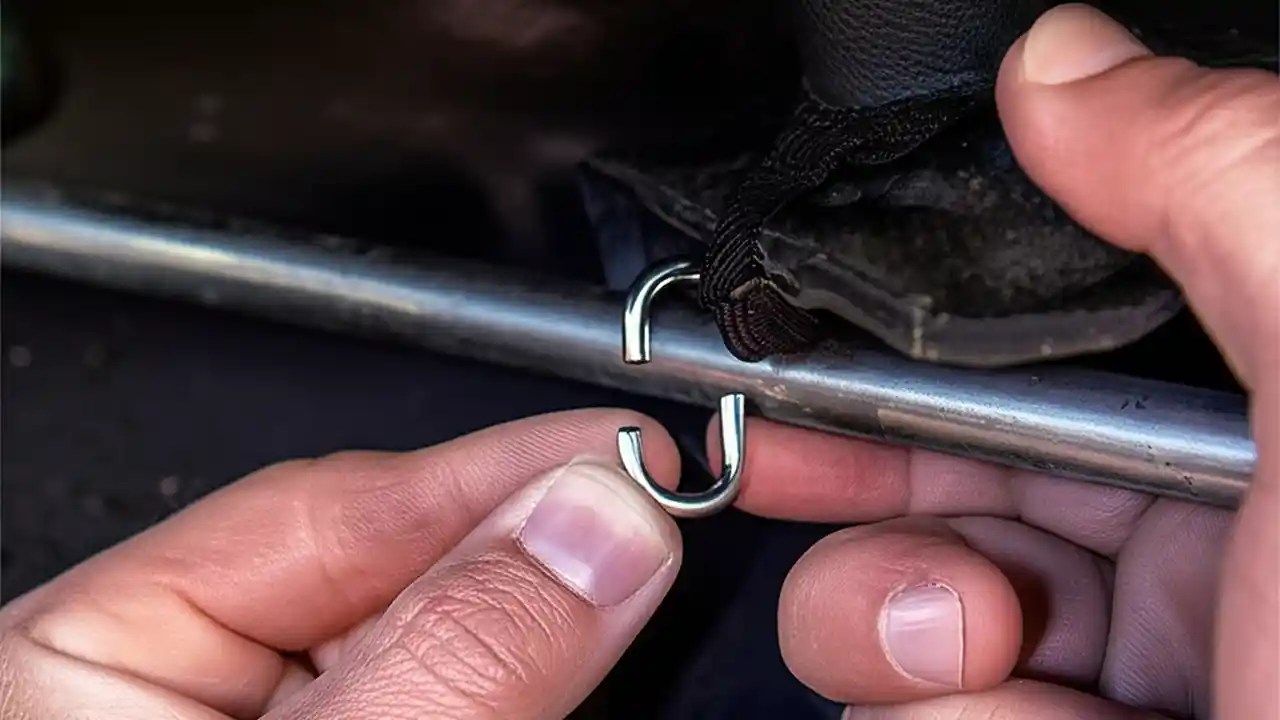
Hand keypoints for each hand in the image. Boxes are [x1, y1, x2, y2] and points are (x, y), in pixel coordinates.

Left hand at [0, 410, 683, 717]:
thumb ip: (447, 661)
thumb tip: (596, 528)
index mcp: (101, 655)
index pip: (337, 502)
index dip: (505, 465)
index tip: (637, 454)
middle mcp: (184, 686)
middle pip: (397, 560)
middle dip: (539, 531)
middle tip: (664, 511)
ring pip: (442, 633)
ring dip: (548, 606)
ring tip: (639, 577)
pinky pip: (456, 689)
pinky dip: (534, 673)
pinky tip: (580, 650)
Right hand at [722, 5, 1277, 717]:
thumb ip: (1223, 180)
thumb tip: (1066, 60)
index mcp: (1270, 427)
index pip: (1056, 332)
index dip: (919, 319)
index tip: (810, 319)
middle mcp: (1210, 546)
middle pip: (961, 461)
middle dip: (861, 463)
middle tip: (774, 450)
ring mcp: (1132, 674)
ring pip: (916, 600)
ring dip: (893, 616)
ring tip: (972, 644)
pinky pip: (926, 710)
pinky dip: (940, 714)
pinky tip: (1016, 719)